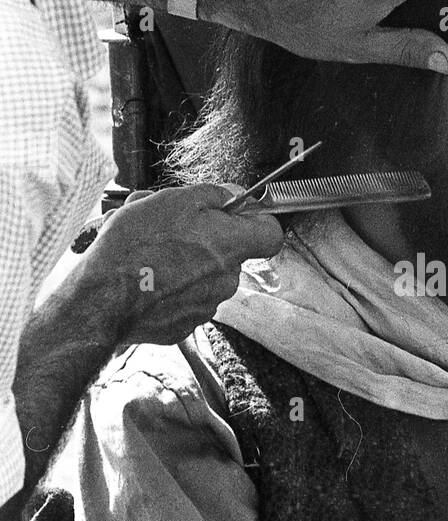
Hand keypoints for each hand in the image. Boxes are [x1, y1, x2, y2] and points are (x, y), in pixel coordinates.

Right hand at [82, 185, 283, 345]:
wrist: (102, 298)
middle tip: (165, 224)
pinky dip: (166, 284)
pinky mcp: (183, 324)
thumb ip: (214, 195)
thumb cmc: (135, 246)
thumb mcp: (174, 201)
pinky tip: (141, 273)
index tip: (235, 213)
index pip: (271, 234)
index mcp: (231, 247)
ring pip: (201, 273)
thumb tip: (234, 196)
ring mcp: (206, 306)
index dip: (255, 219)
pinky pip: (182, 297)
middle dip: (200, 236)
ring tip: (143, 248)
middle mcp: (226, 280)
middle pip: (227, 251)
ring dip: (179, 257)